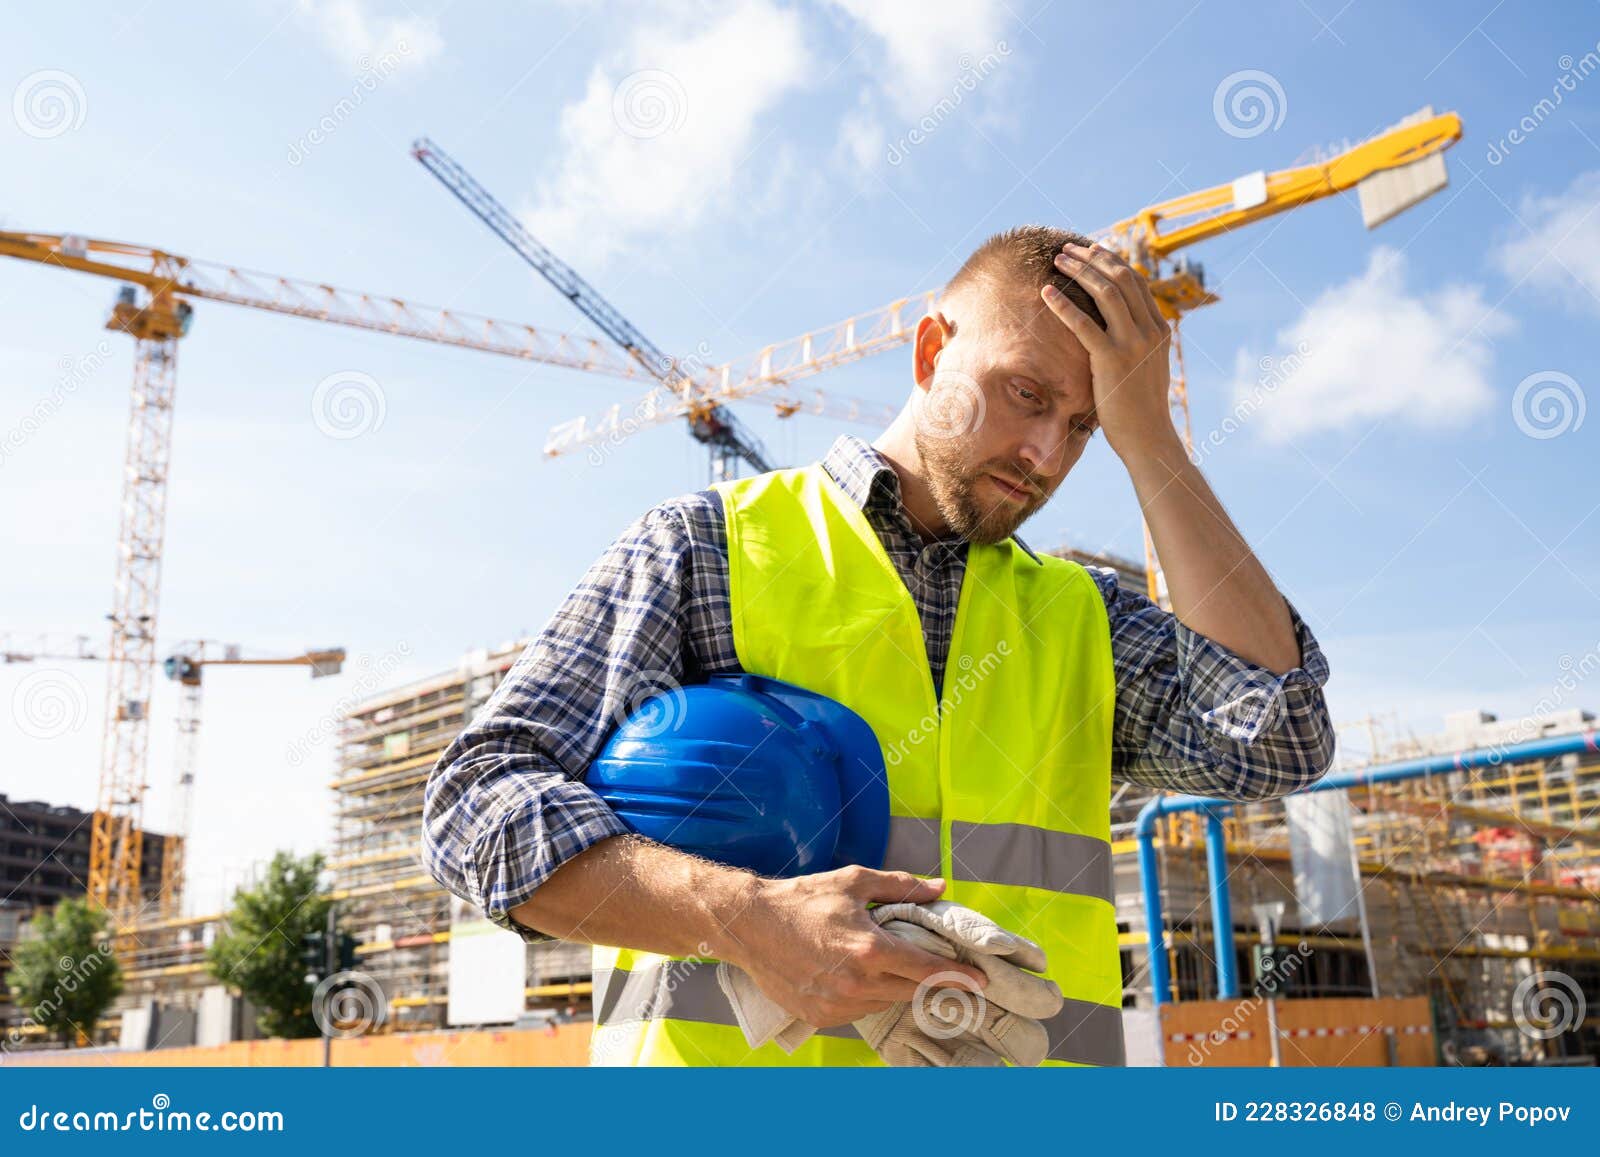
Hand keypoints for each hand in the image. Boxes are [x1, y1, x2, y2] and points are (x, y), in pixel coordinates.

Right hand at [723, 866, 988, 1026]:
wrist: (750, 926)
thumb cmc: (802, 899)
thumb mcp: (853, 883)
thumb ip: (900, 886)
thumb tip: (938, 888)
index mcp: (870, 950)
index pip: (927, 969)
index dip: (957, 975)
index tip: (980, 980)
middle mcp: (857, 983)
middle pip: (911, 990)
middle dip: (929, 981)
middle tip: (942, 972)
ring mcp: (837, 1005)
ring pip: (886, 1002)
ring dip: (895, 987)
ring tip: (887, 965)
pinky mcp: (820, 1017)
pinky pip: (858, 1011)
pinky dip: (867, 997)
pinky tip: (858, 977)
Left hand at [1040, 241, 1177, 461]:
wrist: (1148, 436)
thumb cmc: (1141, 407)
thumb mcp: (1146, 367)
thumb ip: (1137, 344)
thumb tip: (1118, 331)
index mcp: (1159, 329)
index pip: (1136, 282)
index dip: (1112, 261)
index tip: (1092, 249)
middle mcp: (1150, 331)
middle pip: (1121, 278)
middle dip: (1093, 258)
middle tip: (1068, 249)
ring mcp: (1133, 343)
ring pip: (1106, 292)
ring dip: (1080, 271)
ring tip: (1058, 260)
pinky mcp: (1111, 359)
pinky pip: (1084, 324)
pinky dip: (1063, 305)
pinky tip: (1046, 293)